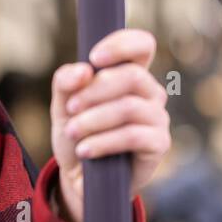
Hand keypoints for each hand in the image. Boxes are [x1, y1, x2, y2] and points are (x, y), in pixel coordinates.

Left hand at [48, 28, 170, 221]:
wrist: (80, 177)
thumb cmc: (77, 134)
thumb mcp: (63, 105)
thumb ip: (66, 82)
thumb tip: (83, 71)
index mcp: (130, 75)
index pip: (142, 45)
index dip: (122, 44)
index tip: (94, 58)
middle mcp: (149, 92)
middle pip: (132, 76)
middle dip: (95, 90)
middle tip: (70, 107)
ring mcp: (157, 118)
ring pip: (129, 107)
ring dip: (94, 119)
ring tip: (72, 132)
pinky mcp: (158, 144)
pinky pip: (133, 136)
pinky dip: (103, 142)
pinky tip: (84, 150)